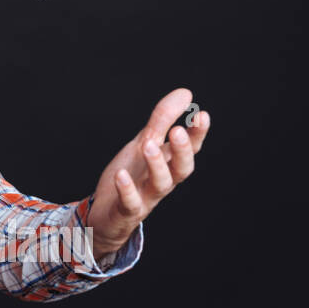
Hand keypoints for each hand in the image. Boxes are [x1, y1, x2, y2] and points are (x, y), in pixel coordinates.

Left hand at [86, 87, 210, 261]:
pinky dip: (128, 190)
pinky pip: (131, 203)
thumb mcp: (144, 143)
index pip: (189, 149)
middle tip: (178, 131)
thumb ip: (163, 120)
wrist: (106, 214)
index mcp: (168, 163)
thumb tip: (186, 93)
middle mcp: (162, 180)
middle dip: (182, 150)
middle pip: (181, 168)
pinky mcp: (127, 211)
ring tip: (148, 145)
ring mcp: (146, 197)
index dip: (197, 134)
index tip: (202, 115)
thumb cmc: (131, 175)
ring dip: (157, 165)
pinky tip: (122, 175)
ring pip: (160, 184)